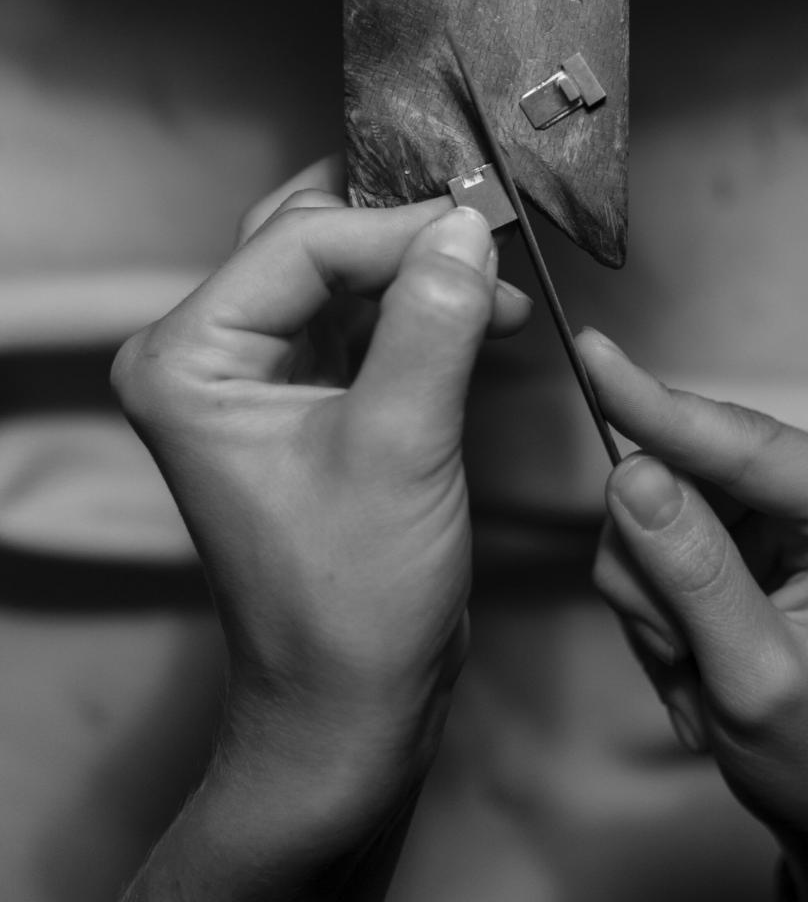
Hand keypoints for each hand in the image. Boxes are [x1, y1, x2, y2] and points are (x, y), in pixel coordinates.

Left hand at [113, 165, 530, 898]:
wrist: (349, 706)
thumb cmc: (351, 601)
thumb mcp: (398, 450)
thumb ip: (432, 326)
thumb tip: (466, 223)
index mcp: (189, 358)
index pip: (301, 243)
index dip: (399, 230)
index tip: (487, 232)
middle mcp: (206, 354)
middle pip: (310, 240)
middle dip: (404, 238)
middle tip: (490, 241)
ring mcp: (252, 374)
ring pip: (338, 271)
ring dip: (418, 270)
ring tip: (496, 293)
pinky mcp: (302, 395)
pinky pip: (359, 316)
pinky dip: (419, 308)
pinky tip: (482, 317)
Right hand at [579, 330, 807, 901]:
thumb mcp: (756, 679)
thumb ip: (694, 575)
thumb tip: (633, 477)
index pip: (745, 444)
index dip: (659, 407)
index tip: (593, 357)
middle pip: (686, 470)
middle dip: (658, 567)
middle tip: (681, 651)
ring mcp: (784, 498)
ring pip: (655, 500)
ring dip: (652, 594)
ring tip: (694, 662)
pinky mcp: (745, 516)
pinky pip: (652, 528)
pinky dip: (653, 598)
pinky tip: (689, 648)